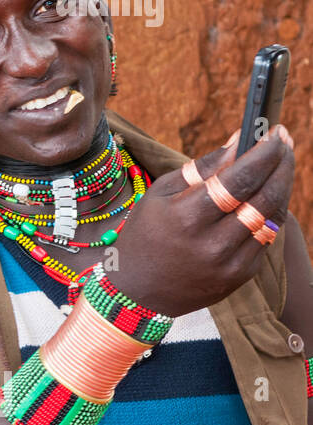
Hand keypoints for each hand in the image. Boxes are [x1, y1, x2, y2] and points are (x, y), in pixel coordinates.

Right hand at [110, 125, 294, 316]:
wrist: (138, 291)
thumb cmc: (145, 235)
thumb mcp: (159, 195)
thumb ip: (201, 169)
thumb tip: (237, 142)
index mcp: (185, 217)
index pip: (238, 179)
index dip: (263, 154)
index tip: (275, 133)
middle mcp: (212, 242)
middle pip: (264, 196)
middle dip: (281, 164)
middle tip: (285, 143)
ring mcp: (230, 262)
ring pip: (272, 216)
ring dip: (281, 186)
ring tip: (280, 166)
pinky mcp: (241, 275)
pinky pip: (265, 237)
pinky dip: (269, 213)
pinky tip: (263, 197)